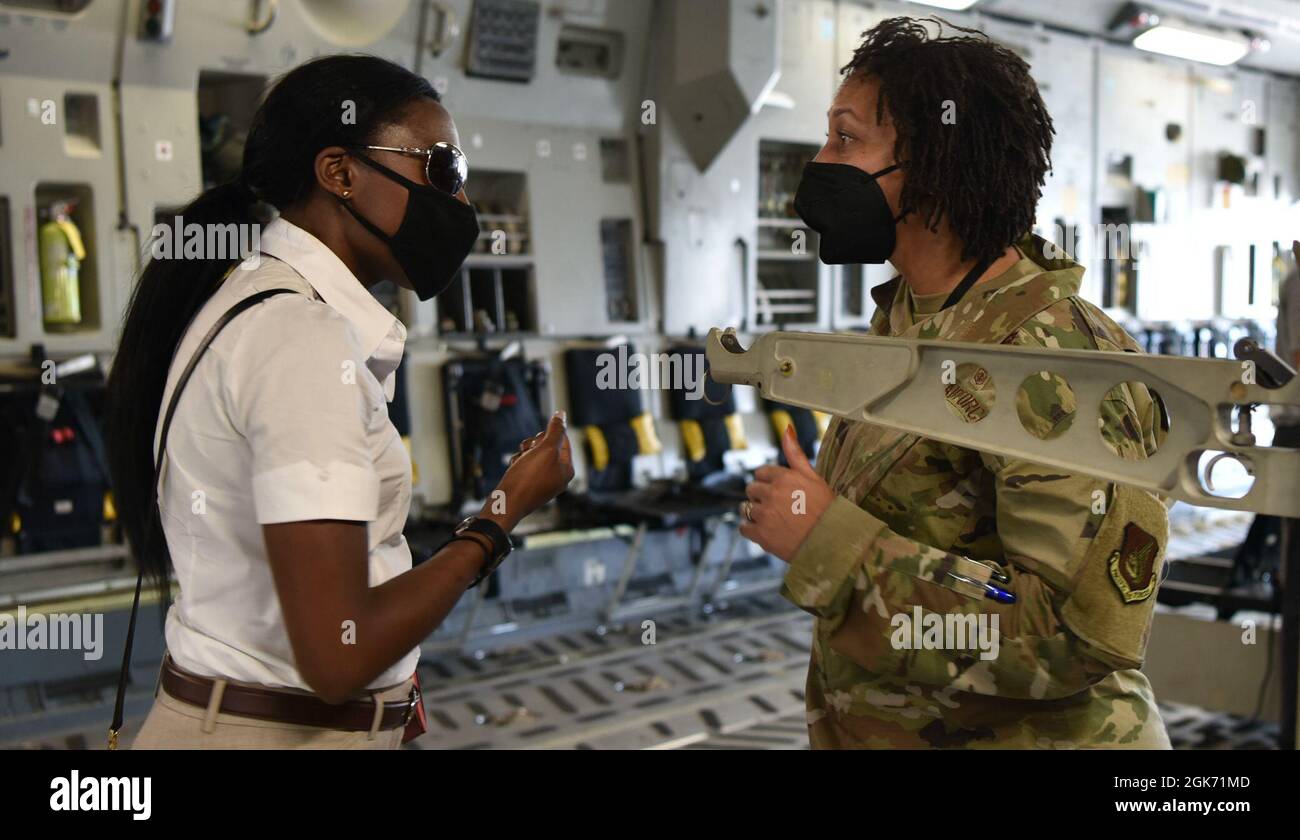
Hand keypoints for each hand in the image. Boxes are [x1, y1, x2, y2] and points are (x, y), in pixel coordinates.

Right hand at [484, 410, 574, 529]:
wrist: (506, 503)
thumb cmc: (528, 478)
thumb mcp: (546, 450)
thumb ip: (556, 431)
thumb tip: (562, 414)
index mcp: (567, 469)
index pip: (563, 440)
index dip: (549, 435)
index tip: (537, 442)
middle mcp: (558, 476)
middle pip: (549, 446)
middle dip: (535, 444)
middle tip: (528, 451)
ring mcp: (543, 481)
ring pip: (534, 453)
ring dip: (524, 452)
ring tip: (519, 460)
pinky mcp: (528, 483)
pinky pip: (525, 464)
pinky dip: (518, 463)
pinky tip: (514, 469)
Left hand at [739, 424, 834, 562]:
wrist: (833, 543)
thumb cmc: (827, 510)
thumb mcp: (815, 478)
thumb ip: (796, 453)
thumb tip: (787, 428)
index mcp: (785, 477)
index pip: (761, 473)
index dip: (769, 483)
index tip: (780, 493)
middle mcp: (772, 493)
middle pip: (751, 489)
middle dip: (761, 497)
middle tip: (777, 508)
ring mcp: (765, 514)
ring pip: (745, 508)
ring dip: (755, 513)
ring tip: (773, 520)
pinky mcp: (761, 534)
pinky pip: (743, 528)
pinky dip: (751, 530)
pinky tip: (767, 532)